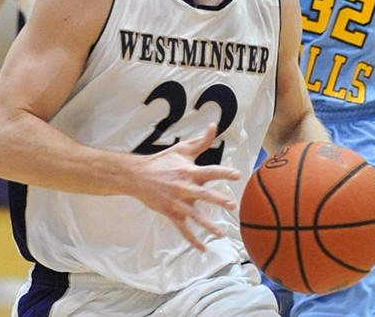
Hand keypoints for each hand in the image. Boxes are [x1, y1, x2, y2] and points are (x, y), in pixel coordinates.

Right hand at [126, 124, 240, 251]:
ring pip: (194, 216)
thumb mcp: (182, 149)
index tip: (237, 174)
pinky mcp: (171, 213)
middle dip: (218, 200)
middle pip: (204, 194)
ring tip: (220, 233)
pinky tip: (203, 248)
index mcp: (189, 171)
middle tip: (232, 205)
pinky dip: (192, 239)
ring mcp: (177, 202)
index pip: (210, 171)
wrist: (137, 175)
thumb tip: (214, 126)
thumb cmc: (163, 161)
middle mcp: (184, 187)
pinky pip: (183, 229)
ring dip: (207, 225)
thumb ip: (201, 141)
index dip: (223, 172)